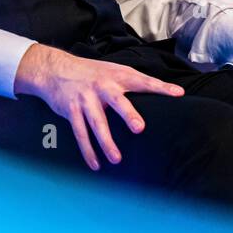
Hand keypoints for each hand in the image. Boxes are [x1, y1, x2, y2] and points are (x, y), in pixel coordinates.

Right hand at [14, 43, 184, 170]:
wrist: (54, 69)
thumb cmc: (90, 72)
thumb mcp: (111, 70)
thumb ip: (131, 83)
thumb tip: (158, 94)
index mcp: (117, 75)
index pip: (142, 81)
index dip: (160, 86)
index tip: (177, 93)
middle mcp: (102, 86)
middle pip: (117, 101)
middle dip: (127, 114)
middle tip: (138, 128)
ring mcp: (85, 99)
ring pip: (97, 123)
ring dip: (106, 142)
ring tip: (117, 159)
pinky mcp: (71, 111)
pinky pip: (80, 133)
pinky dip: (87, 150)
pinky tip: (95, 164)